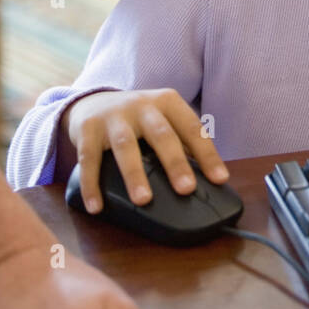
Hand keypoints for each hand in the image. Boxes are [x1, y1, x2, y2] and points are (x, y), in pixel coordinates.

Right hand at [63, 88, 228, 212]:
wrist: (93, 101)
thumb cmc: (138, 118)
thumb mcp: (162, 119)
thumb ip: (181, 142)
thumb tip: (209, 178)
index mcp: (167, 102)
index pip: (191, 127)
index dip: (207, 153)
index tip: (220, 179)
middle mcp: (142, 105)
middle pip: (161, 134)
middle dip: (175, 162)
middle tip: (186, 189)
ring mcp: (114, 115)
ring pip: (126, 145)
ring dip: (135, 174)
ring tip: (143, 200)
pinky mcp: (88, 128)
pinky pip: (89, 158)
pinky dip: (92, 184)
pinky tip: (96, 207)